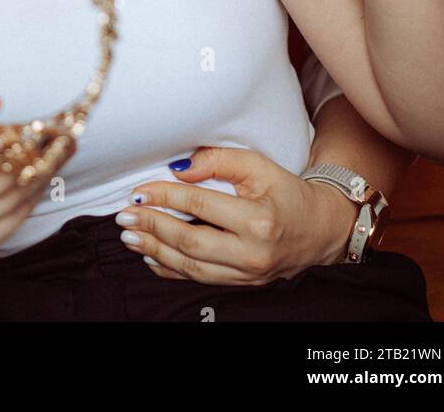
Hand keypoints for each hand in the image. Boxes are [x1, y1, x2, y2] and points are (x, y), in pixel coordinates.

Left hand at [114, 147, 357, 284]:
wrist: (318, 229)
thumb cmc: (286, 192)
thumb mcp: (258, 165)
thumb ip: (217, 160)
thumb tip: (177, 168)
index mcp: (258, 220)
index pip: (201, 205)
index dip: (166, 196)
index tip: (140, 192)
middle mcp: (253, 253)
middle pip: (191, 242)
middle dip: (153, 228)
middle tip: (125, 217)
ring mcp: (247, 274)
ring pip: (192, 267)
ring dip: (155, 251)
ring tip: (130, 237)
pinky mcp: (243, 284)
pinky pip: (200, 280)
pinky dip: (171, 271)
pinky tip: (150, 257)